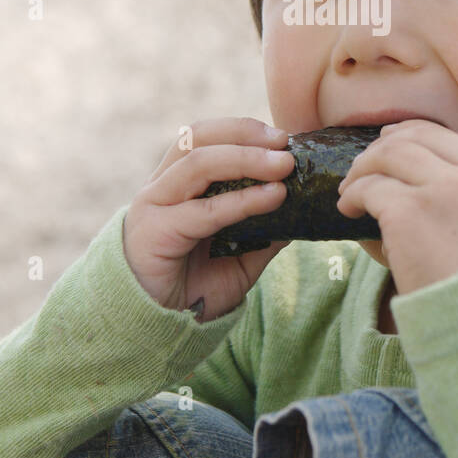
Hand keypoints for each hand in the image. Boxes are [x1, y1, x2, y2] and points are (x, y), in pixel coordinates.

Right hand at [122, 118, 293, 317]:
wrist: (156, 327)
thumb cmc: (195, 287)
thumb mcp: (241, 255)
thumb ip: (265, 231)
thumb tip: (303, 209)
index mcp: (178, 183)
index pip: (205, 137)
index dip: (242, 130)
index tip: (283, 137)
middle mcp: (163, 187)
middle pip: (198, 137)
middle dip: (244, 134)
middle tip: (285, 144)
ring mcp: (155, 206)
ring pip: (199, 163)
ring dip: (246, 158)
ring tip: (284, 165)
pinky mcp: (155, 232)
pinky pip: (204, 210)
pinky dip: (243, 200)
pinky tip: (273, 197)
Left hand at [335, 120, 457, 296]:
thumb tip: (420, 181)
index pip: (448, 137)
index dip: (411, 135)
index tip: (389, 143)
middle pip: (416, 138)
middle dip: (382, 148)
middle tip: (362, 167)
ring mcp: (444, 190)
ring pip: (390, 156)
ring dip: (363, 169)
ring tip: (349, 191)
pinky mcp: (410, 213)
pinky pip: (370, 190)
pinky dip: (353, 195)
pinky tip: (347, 210)